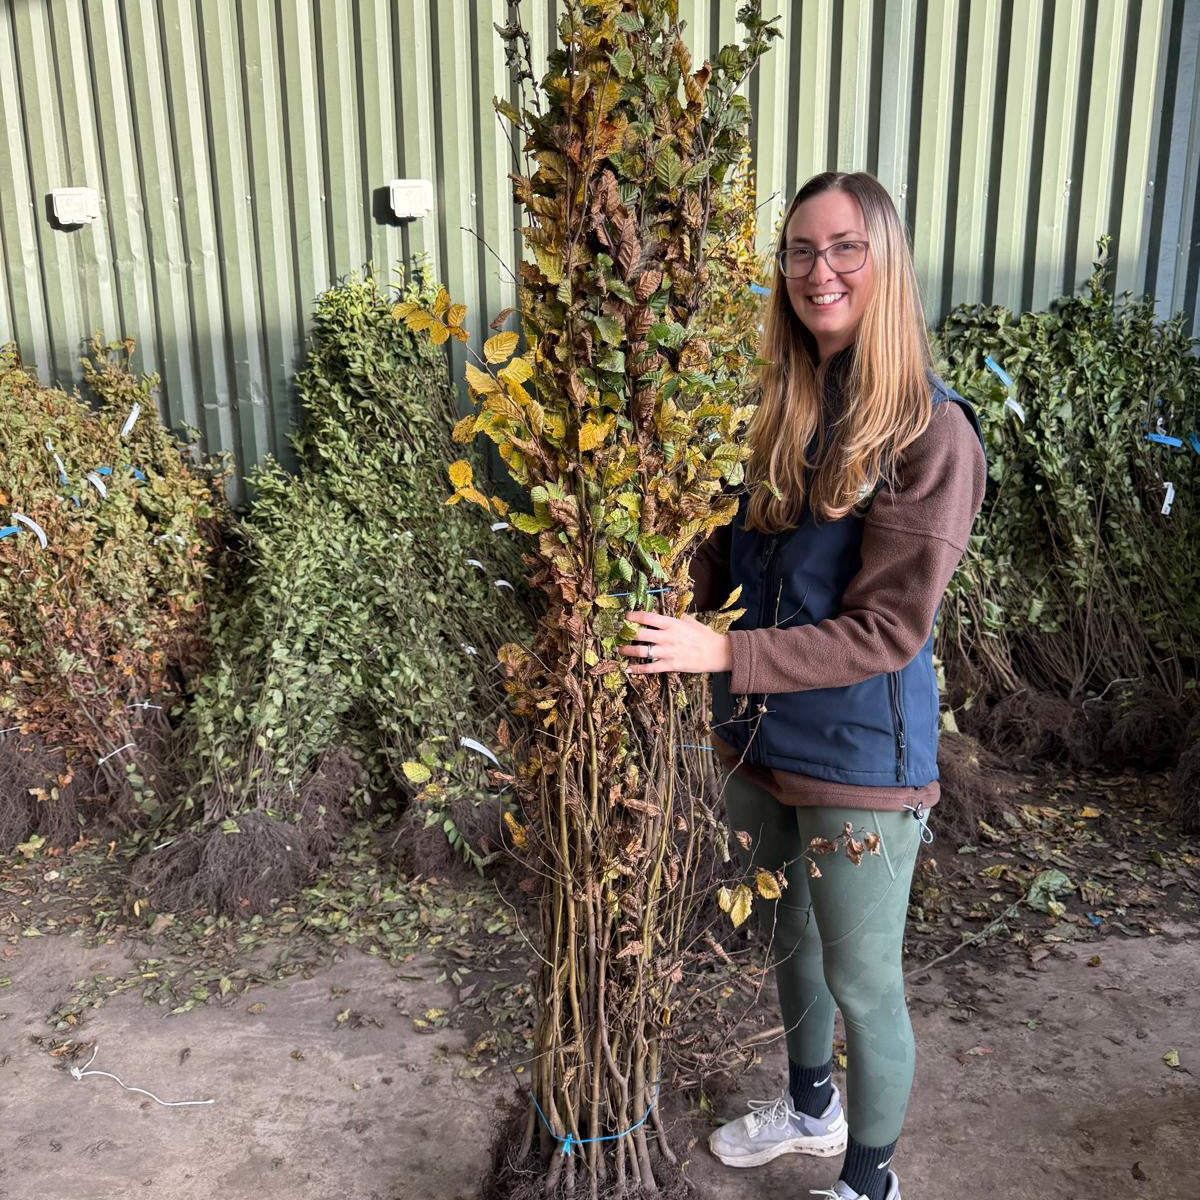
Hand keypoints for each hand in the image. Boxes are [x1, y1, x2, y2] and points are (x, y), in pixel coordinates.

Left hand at [618, 611, 732, 675]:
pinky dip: (638, 669)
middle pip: (641, 634)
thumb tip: (665, 613)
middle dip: (627, 633)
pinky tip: (628, 669)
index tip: (625, 616)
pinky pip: (651, 668)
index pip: (648, 618)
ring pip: (642, 651)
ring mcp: (668, 652)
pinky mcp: (671, 665)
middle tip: (618, 633)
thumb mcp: (690, 621)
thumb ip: (676, 617)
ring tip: (619, 650)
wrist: (717, 653)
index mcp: (672, 623)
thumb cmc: (704, 635)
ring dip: (628, 651)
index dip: (634, 616)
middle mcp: (668, 637)